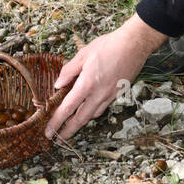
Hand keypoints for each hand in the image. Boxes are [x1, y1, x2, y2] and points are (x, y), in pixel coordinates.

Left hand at [43, 15, 165, 141]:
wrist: (135, 44)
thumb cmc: (109, 45)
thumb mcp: (83, 54)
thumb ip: (68, 71)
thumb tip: (58, 84)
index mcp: (87, 84)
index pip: (68, 108)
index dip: (57, 122)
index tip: (49, 132)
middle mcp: (99, 94)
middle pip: (81, 119)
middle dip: (68, 131)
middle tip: (57, 139)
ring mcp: (110, 95)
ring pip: (93, 114)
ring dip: (81, 122)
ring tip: (71, 125)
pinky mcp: (118, 94)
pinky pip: (102, 107)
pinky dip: (93, 111)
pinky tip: (88, 108)